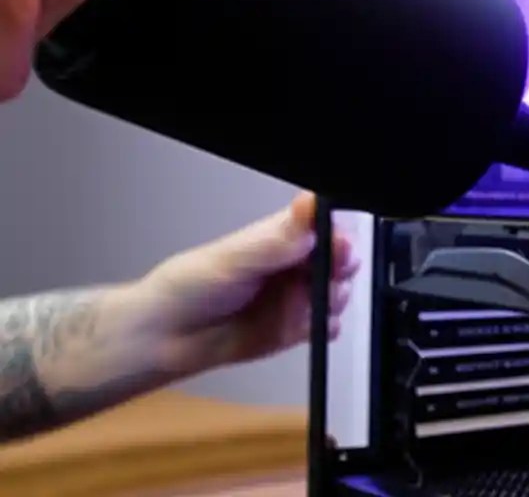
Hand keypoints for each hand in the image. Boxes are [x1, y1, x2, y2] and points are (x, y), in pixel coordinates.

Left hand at [133, 193, 358, 374]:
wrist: (165, 339)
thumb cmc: (188, 288)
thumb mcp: (232, 259)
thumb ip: (276, 241)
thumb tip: (310, 207)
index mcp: (281, 236)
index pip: (324, 225)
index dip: (338, 233)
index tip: (340, 245)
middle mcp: (294, 264)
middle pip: (341, 258)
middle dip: (344, 266)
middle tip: (331, 277)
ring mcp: (298, 297)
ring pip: (339, 292)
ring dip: (334, 298)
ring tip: (309, 304)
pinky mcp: (297, 328)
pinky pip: (328, 326)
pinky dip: (324, 327)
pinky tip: (304, 326)